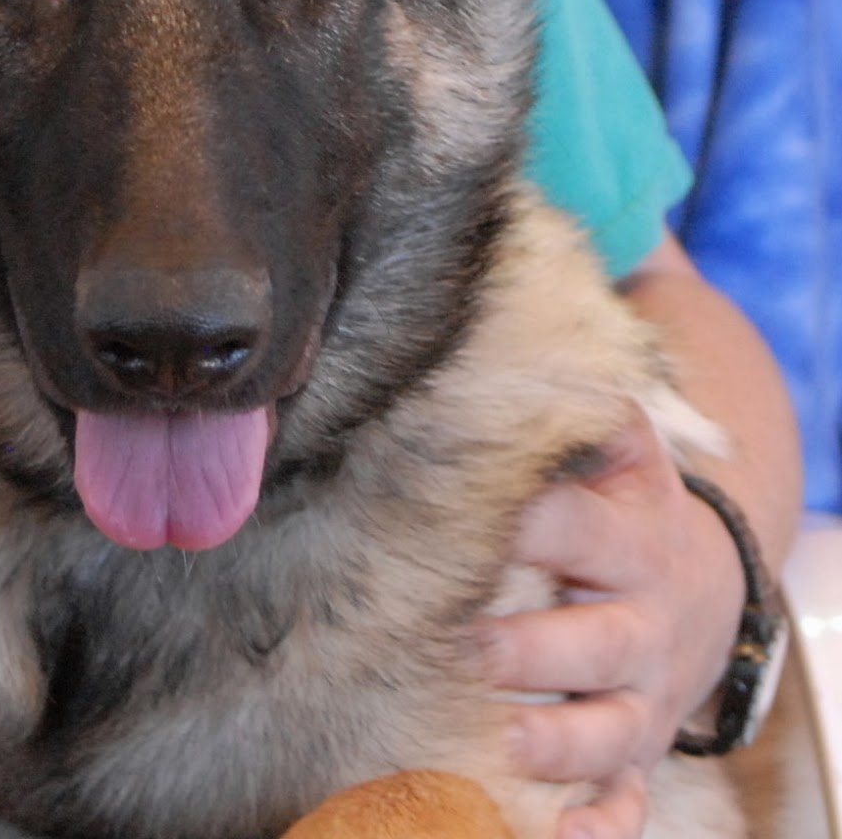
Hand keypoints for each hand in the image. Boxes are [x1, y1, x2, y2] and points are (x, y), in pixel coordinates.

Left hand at [479, 413, 744, 838]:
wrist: (705, 589)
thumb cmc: (630, 511)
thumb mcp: (625, 454)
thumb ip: (584, 415)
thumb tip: (517, 377)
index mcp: (631, 544)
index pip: (577, 530)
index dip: (527, 524)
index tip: (464, 522)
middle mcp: (640, 628)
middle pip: (592, 645)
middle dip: (532, 649)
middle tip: (469, 646)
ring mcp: (643, 700)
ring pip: (606, 732)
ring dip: (559, 742)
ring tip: (505, 740)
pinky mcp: (640, 755)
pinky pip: (627, 804)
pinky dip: (599, 827)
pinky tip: (560, 836)